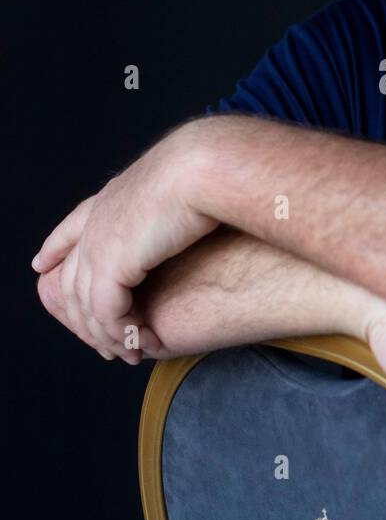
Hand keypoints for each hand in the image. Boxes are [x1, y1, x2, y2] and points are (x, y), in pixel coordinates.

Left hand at [32, 124, 217, 359]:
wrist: (205, 167)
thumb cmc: (210, 170)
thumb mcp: (181, 185)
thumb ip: (171, 203)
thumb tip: (190, 210)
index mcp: (112, 197)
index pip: (69, 227)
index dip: (53, 247)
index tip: (41, 265)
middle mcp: (97, 220)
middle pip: (71, 277)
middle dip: (83, 315)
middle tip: (108, 344)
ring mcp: (98, 244)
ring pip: (86, 303)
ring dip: (109, 334)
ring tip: (132, 352)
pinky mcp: (110, 266)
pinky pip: (106, 313)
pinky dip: (125, 333)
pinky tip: (143, 343)